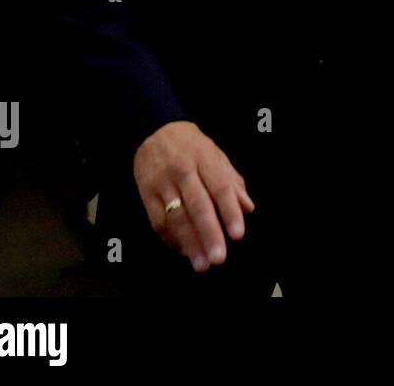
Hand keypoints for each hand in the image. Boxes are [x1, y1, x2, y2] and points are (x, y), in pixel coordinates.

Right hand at [133, 120, 254, 271]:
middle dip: (209, 234)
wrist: (154, 131)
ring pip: (175, 218)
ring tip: (201, 263)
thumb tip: (247, 208)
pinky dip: (171, 239)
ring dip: (190, 243)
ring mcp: (162, 184)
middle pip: (197, 206)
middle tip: (219, 258)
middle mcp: (183, 172)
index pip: (220, 187)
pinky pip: (158, 222)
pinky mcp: (146, 195)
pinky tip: (184, 250)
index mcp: (205, 160)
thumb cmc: (192, 147)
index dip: (229, 212)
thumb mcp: (216, 156)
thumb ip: (232, 181)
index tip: (238, 234)